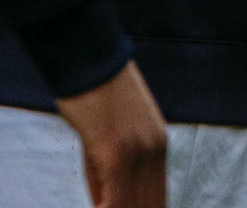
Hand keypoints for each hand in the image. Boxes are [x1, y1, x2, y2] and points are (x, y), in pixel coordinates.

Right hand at [53, 61, 166, 207]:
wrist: (87, 54)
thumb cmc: (90, 90)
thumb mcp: (107, 132)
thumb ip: (107, 170)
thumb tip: (101, 204)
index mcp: (157, 144)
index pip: (158, 198)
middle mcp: (153, 150)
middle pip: (151, 205)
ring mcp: (136, 153)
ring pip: (134, 207)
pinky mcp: (115, 154)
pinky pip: (115, 201)